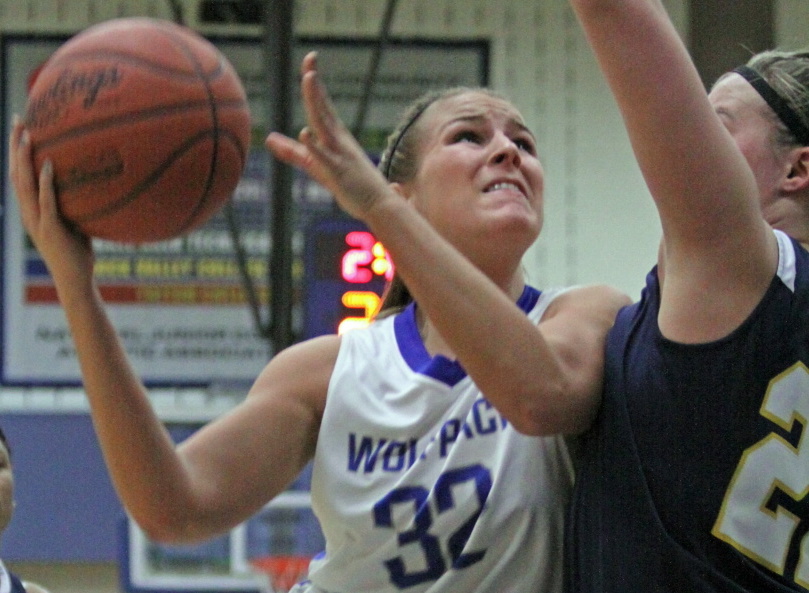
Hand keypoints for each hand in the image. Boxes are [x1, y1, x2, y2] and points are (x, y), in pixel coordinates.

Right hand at [8, 116, 94, 284]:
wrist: (74, 280)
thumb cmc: (78, 252)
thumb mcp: (74, 222)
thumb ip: (75, 204)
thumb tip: (93, 183)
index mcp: (31, 211)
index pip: (18, 175)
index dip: (16, 151)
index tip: (21, 127)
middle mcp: (28, 213)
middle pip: (15, 173)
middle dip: (16, 145)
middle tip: (19, 119)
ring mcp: (37, 221)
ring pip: (24, 185)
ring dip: (25, 158)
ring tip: (29, 134)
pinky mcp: (51, 229)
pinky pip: (46, 202)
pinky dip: (46, 182)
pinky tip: (49, 164)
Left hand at [265, 52, 397, 220]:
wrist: (379, 204)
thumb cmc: (349, 185)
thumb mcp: (315, 166)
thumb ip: (292, 152)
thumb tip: (268, 139)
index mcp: (334, 136)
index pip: (322, 104)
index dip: (314, 84)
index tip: (310, 61)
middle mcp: (338, 140)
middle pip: (322, 108)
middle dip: (315, 84)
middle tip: (310, 59)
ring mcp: (339, 154)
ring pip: (324, 125)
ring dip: (316, 102)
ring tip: (308, 79)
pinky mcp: (338, 172)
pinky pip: (325, 158)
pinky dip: (315, 145)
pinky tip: (305, 133)